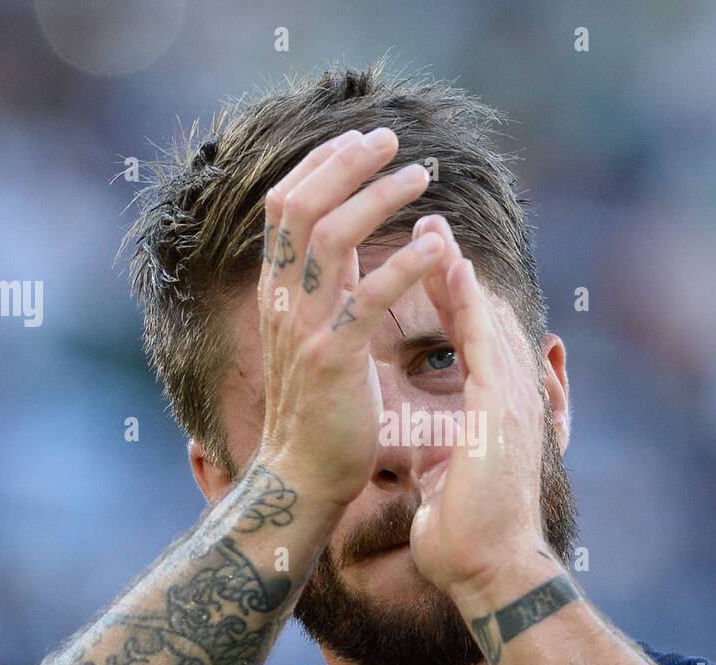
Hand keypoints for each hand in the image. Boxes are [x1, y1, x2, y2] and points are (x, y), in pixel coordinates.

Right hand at [256, 128, 444, 506]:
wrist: (303, 474)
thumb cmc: (320, 407)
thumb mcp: (314, 332)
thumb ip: (324, 284)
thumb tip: (341, 239)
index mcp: (276, 289)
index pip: (285, 204)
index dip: (321, 163)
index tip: (361, 139)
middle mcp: (282, 299)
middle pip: (303, 204)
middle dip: (348, 161)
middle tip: (394, 138)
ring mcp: (303, 327)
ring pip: (332, 236)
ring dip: (380, 197)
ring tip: (423, 177)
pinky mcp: (332, 358)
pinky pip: (368, 297)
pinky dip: (406, 263)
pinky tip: (439, 246)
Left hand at [407, 216, 552, 600]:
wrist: (489, 570)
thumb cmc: (465, 533)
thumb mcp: (449, 477)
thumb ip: (446, 450)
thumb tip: (432, 447)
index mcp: (495, 411)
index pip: (473, 342)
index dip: (450, 302)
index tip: (426, 266)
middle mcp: (511, 397)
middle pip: (483, 318)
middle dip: (455, 273)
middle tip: (430, 226)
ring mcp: (512, 400)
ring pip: (486, 318)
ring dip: (459, 273)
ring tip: (435, 229)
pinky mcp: (502, 408)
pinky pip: (485, 340)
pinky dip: (468, 301)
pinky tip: (450, 266)